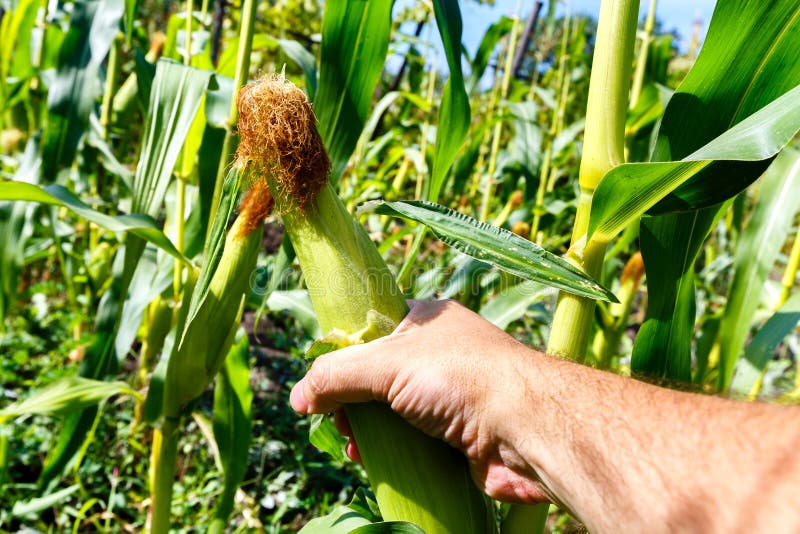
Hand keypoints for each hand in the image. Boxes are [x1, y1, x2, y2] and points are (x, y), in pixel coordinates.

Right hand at [290, 299, 549, 503]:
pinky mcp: (458, 435)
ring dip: (366, 429)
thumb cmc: (460, 378)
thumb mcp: (387, 364)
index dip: (345, 355)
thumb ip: (336, 375)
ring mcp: (451, 396)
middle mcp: (441, 354)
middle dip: (351, 401)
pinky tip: (370, 460)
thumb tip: (298, 397)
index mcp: (428, 321)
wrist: (526, 430)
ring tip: (352, 445)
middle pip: (378, 377)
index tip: (323, 381)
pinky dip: (389, 451)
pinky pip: (412, 440)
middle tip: (336, 419)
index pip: (374, 331)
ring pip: (393, 412)